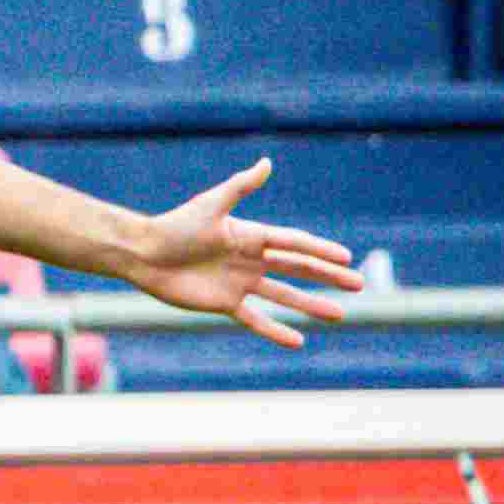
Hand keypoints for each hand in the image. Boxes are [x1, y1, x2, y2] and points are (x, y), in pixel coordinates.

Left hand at [118, 160, 361, 347]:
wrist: (144, 255)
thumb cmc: (175, 227)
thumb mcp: (211, 205)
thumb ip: (240, 187)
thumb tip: (267, 163)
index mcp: (252, 235)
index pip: (295, 243)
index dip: (321, 250)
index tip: (347, 257)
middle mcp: (251, 259)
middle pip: (298, 269)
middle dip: (328, 277)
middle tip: (359, 284)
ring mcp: (240, 283)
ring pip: (284, 296)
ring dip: (311, 306)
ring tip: (340, 315)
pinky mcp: (224, 304)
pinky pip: (255, 319)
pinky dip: (275, 330)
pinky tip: (298, 340)